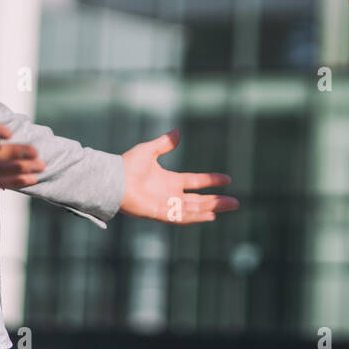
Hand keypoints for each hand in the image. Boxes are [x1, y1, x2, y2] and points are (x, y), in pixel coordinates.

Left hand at [118, 128, 239, 223]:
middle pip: (199, 200)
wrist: (112, 179)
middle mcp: (170, 195)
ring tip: (228, 206)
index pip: (195, 182)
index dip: (210, 181)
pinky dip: (195, 216)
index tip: (227, 179)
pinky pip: (181, 217)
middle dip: (217, 201)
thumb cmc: (126, 166)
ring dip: (211, 208)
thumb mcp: (149, 151)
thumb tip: (178, 132)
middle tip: (236, 203)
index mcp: (169, 181)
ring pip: (194, 209)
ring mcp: (166, 205)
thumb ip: (164, 143)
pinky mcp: (160, 213)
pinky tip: (210, 215)